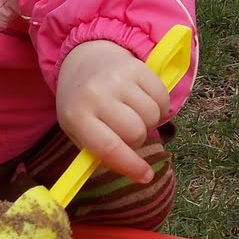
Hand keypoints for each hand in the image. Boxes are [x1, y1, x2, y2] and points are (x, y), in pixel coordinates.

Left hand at [55, 40, 169, 185]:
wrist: (85, 61)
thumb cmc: (83, 105)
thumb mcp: (79, 130)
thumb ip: (101, 153)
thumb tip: (135, 172)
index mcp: (77, 116)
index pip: (108, 147)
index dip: (130, 165)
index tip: (145, 177)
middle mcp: (96, 94)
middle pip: (135, 132)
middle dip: (137, 140)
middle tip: (128, 134)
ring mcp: (117, 78)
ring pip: (151, 116)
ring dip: (148, 122)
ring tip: (134, 115)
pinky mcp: (136, 66)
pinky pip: (162, 97)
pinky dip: (159, 106)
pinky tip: (144, 102)